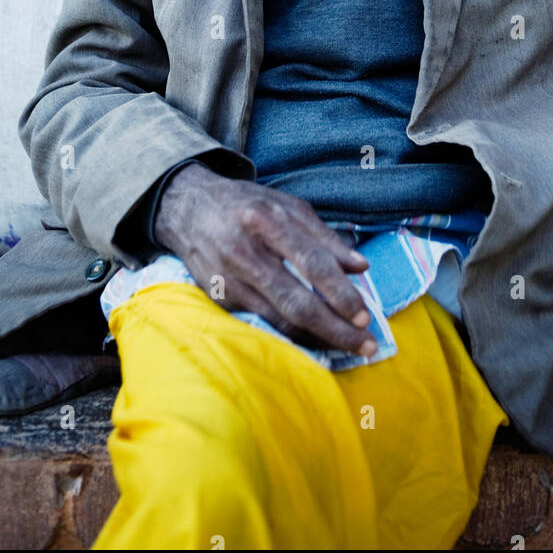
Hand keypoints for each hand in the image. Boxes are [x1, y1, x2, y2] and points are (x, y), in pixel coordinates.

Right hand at [155, 163, 376, 355]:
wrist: (187, 208)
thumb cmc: (247, 204)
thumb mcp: (288, 206)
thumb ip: (325, 237)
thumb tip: (361, 266)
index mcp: (268, 221)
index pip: (312, 263)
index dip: (340, 292)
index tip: (365, 315)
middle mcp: (246, 252)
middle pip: (297, 301)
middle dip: (335, 328)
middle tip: (365, 345)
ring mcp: (230, 280)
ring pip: (280, 320)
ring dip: (318, 338)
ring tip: (348, 347)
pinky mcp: (220, 299)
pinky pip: (263, 322)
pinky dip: (292, 334)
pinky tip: (316, 340)